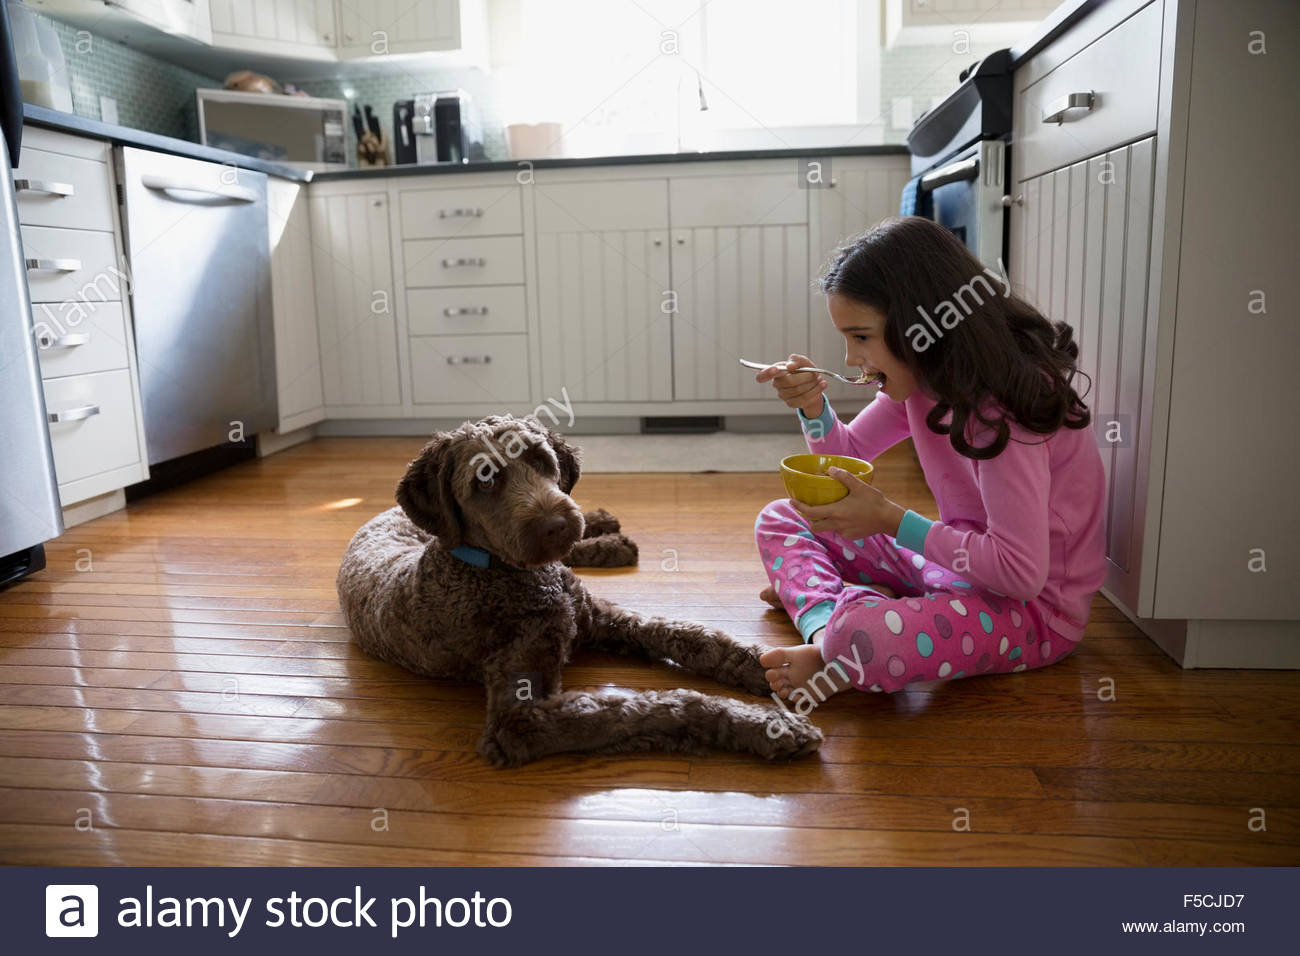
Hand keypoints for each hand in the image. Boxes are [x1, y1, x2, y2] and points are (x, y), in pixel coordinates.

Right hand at [753, 353, 827, 416]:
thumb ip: (796, 359)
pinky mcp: (791, 403)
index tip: (774, 370)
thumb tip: (790, 365)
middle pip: (788, 382)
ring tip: (819, 379)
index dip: (765, 374)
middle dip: (805, 376)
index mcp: (776, 372)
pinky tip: (822, 385)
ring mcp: (783, 395)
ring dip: (812, 384)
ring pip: (798, 390)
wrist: (814, 384)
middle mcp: (777, 384)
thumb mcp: (803, 361)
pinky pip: (804, 399)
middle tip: (814, 373)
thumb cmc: (805, 370)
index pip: (762, 376)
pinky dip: (815, 391)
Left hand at [791, 467, 906, 540]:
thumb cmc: (874, 501)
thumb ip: (844, 477)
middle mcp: (837, 525)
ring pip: (828, 528)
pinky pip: (839, 531)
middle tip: (810, 509)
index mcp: (836, 512)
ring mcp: (844, 532)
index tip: (792, 501)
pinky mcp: (851, 536)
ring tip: (830, 510)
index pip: (811, 512)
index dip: (799, 507)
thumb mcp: (859, 486)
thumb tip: (830, 469)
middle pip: (815, 526)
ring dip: (825, 521)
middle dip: (810, 519)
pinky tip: (846, 516)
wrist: (889, 519)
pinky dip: (838, 524)